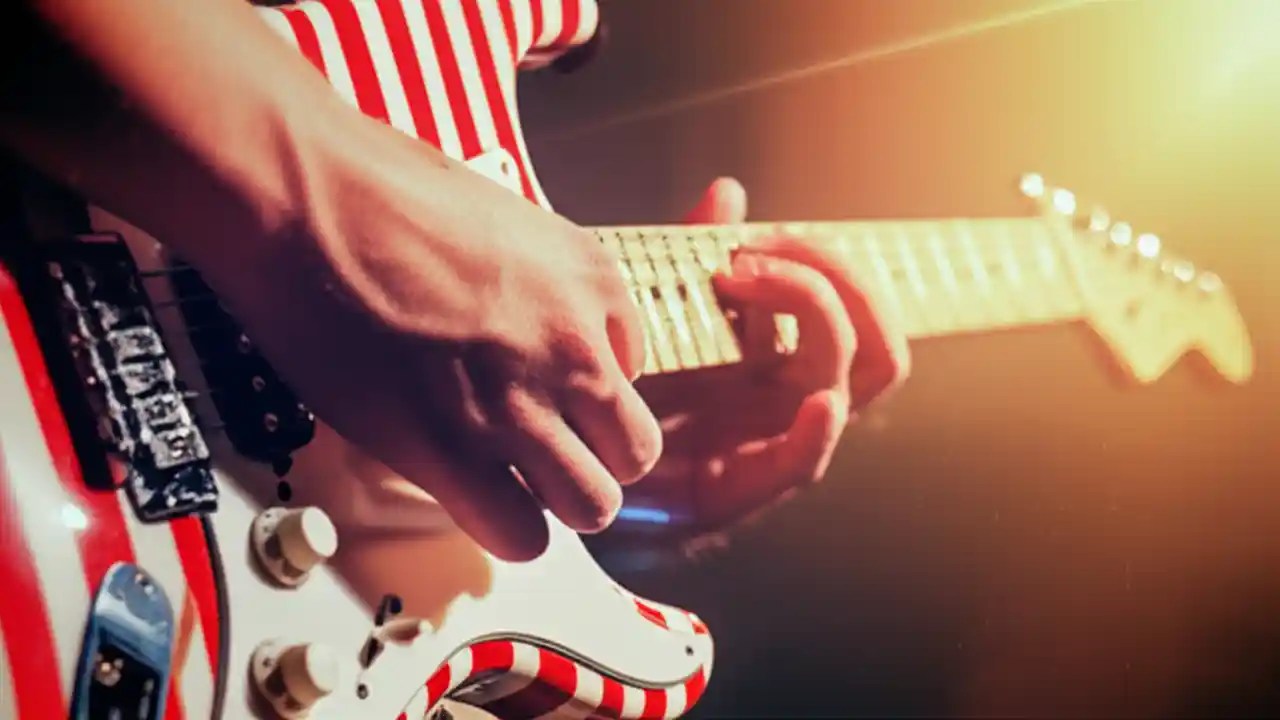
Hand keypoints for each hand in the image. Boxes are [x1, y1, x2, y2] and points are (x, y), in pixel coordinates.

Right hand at [195, 117, 660, 561]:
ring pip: (592, 505)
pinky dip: (505, 530)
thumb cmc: (382, 191)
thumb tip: (538, 335)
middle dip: (594, 458)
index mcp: (592, 280)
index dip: (585, 389)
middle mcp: (573, 348)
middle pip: (632, 452)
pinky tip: (474, 499)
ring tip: (513, 484)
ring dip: (556, 501)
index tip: (546, 388)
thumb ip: (544, 286)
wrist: (304, 198)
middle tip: (546, 451)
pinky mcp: (453, 451)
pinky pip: (521, 536)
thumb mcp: (505, 218)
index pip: (633, 371)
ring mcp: (519, 405)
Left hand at [620, 178, 909, 542]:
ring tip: (739, 281)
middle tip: (756, 250)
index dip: (827, 264)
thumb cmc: (617, 387)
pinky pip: (803, 464)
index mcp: (779, 361)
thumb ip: (693, 256)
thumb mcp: (654, 313)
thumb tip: (728, 191)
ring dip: (813, 318)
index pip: (857, 312)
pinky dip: (819, 433)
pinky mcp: (739, 488)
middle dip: (831, 278)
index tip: (757, 235)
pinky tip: (817, 404)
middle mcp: (788, 401)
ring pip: (846, 386)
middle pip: (873, 342)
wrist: (569, 462)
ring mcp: (769, 443)